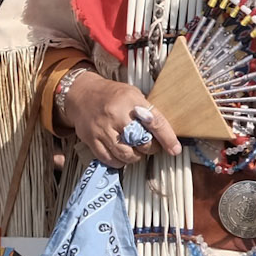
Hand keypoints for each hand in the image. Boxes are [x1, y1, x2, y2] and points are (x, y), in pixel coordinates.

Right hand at [59, 69, 179, 168]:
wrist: (81, 94)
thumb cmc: (110, 95)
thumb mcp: (132, 94)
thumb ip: (147, 111)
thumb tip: (165, 132)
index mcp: (130, 100)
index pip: (155, 122)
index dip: (167, 138)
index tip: (175, 149)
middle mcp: (115, 115)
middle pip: (142, 142)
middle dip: (150, 148)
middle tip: (150, 145)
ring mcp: (102, 129)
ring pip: (126, 155)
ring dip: (135, 157)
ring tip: (135, 150)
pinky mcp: (91, 140)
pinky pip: (109, 159)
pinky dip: (119, 161)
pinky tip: (121, 155)